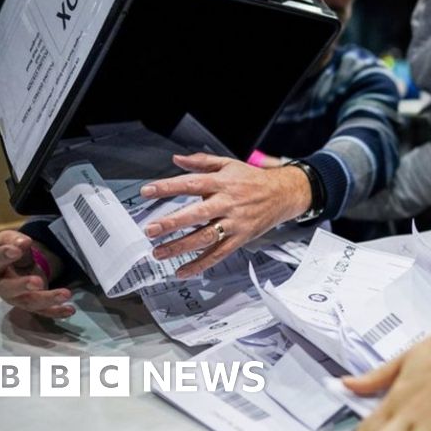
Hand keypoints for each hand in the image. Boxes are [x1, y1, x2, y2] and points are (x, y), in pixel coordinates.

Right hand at [0, 230, 74, 318]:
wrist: (13, 263)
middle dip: (23, 286)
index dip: (3, 256)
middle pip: (8, 288)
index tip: (16, 250)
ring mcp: (14, 297)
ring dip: (47, 299)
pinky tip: (69, 310)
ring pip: (28, 302)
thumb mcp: (8, 238)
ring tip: (65, 294)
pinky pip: (42, 311)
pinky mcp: (29, 304)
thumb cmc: (8, 248)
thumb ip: (14, 240)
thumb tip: (24, 243)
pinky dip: (56, 311)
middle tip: (37, 282)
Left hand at [140, 153, 310, 277]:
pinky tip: (183, 271)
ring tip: (159, 253)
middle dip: (173, 223)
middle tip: (151, 229)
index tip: (147, 191)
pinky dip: (201, 265)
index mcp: (222, 183)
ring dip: (181, 247)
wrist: (283, 194)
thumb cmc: (253, 180)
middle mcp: (228, 203)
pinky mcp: (240, 239)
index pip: (191, 184)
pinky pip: (219, 254)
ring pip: (206, 238)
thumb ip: (202, 162)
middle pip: (198, 214)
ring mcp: (235, 223)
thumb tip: (177, 160)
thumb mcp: (228, 164)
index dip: (168, 187)